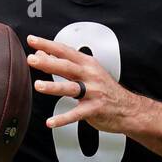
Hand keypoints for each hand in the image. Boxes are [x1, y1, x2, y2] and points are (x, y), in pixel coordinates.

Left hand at [26, 34, 142, 133]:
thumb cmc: (105, 89)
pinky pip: (76, 114)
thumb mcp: (86, 72)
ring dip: (54, 86)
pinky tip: (51, 122)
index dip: (48, 45)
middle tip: (32, 60)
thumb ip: (64, 63)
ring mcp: (93, 92)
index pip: (65, 51)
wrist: (128, 109)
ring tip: (39, 86)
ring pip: (71, 88)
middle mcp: (90, 76)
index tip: (33, 40)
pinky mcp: (94, 109)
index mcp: (87, 64)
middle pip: (67, 67)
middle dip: (49, 62)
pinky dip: (63, 119)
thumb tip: (43, 54)